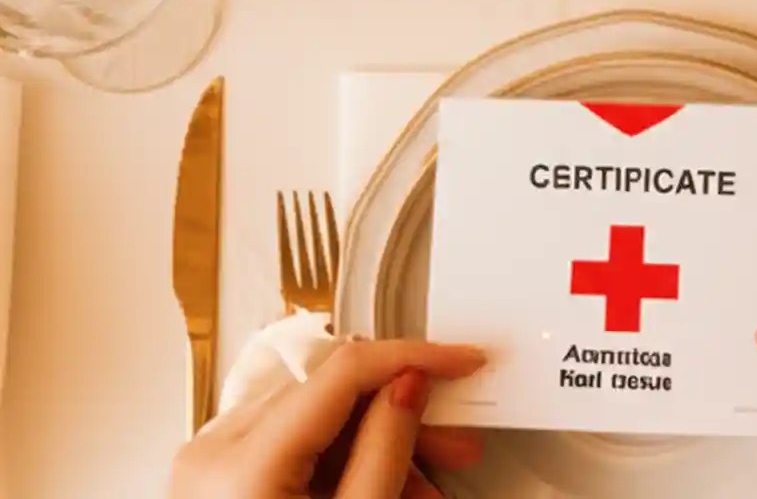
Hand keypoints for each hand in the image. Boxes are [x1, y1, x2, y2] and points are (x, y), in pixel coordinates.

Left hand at [168, 338, 486, 498]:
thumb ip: (385, 451)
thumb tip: (409, 386)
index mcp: (241, 464)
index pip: (341, 371)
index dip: (413, 357)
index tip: (461, 362)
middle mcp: (212, 454)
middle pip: (329, 396)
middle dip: (402, 417)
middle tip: (457, 440)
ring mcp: (209, 468)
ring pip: (316, 423)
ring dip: (378, 446)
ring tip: (426, 490)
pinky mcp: (218, 483)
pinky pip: (293, 451)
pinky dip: (343, 467)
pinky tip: (383, 492)